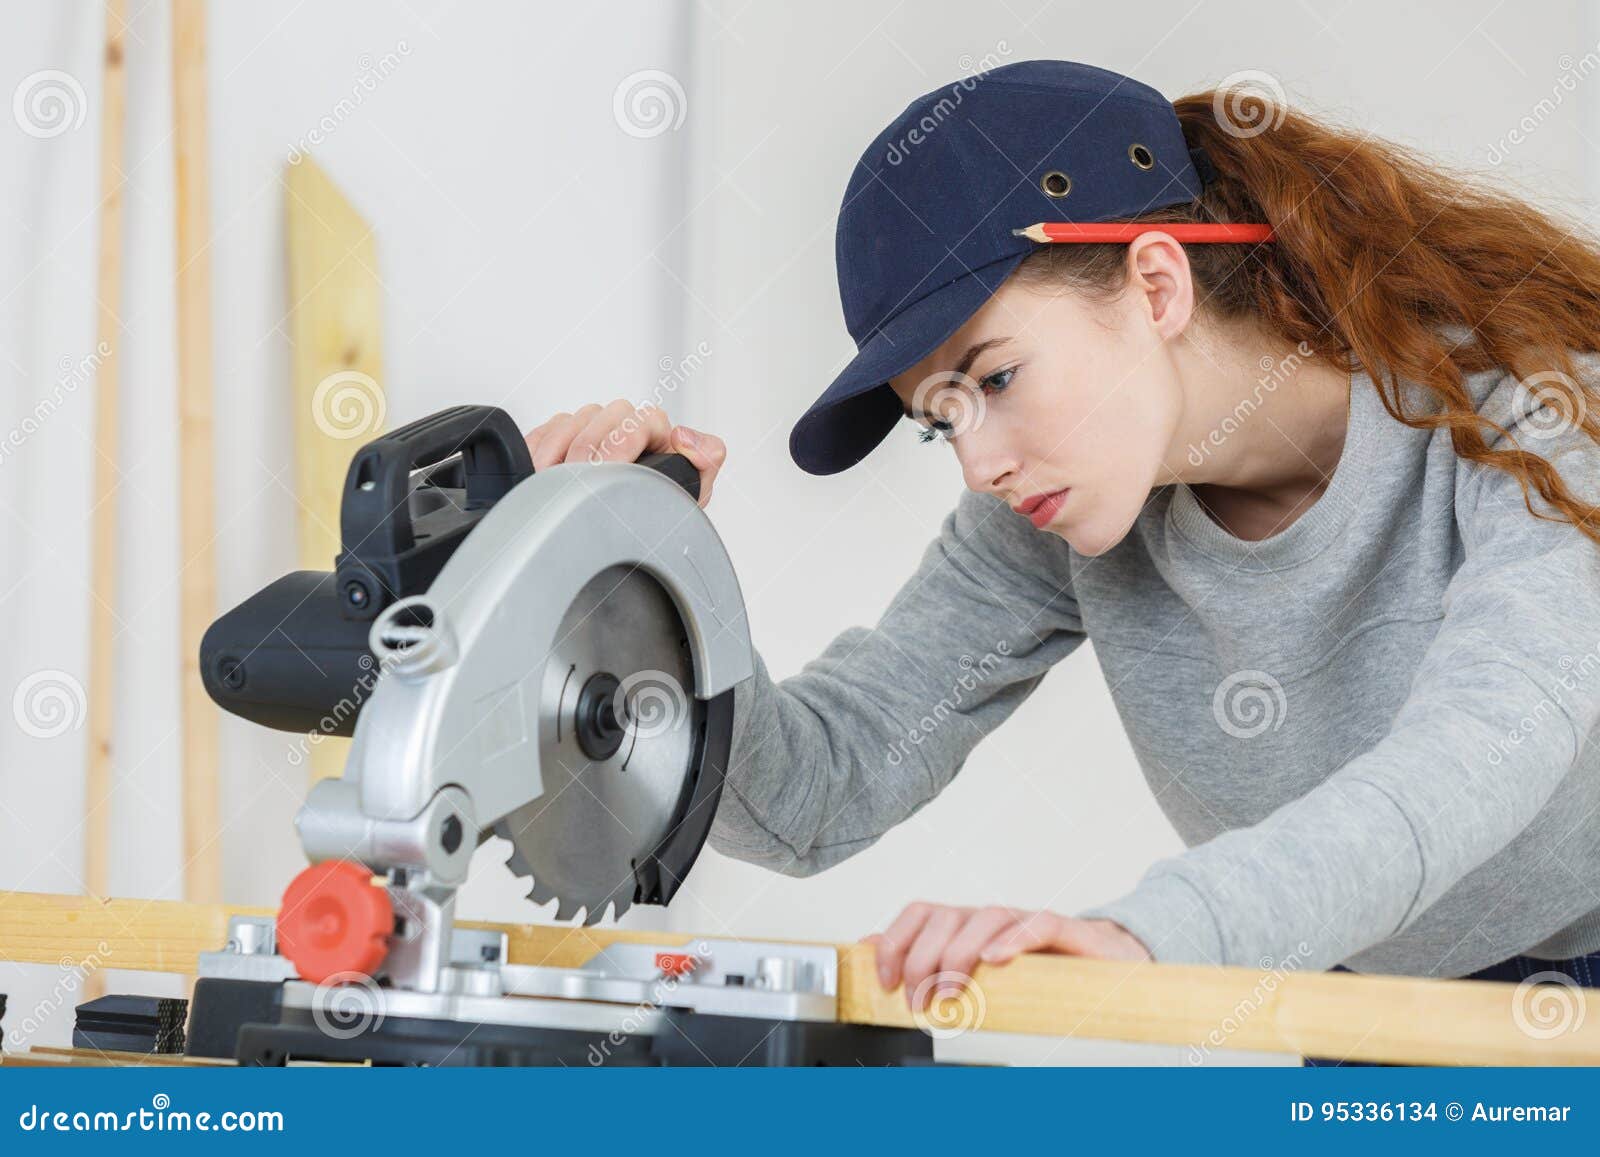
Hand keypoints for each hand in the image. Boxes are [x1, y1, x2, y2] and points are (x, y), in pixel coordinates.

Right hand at [522, 398, 726, 508]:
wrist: (638, 519)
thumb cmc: (667, 502)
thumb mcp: (694, 489)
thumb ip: (706, 459)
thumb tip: (685, 436)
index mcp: (654, 427)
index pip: (635, 422)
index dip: (618, 447)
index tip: (605, 473)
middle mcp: (623, 420)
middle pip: (596, 419)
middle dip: (584, 455)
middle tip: (576, 487)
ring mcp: (591, 423)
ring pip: (569, 423)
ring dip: (557, 455)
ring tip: (555, 486)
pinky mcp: (563, 430)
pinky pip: (546, 429)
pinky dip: (538, 450)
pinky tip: (541, 473)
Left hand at [865, 902, 1152, 1010]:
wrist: (1109, 965)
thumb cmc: (1037, 973)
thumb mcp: (976, 974)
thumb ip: (923, 962)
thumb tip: (866, 953)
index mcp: (966, 925)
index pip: (920, 913)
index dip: (895, 941)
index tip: (885, 981)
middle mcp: (992, 919)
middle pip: (946, 916)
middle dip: (923, 959)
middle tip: (920, 1000)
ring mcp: (1028, 922)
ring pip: (986, 917)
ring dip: (960, 953)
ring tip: (951, 992)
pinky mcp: (1069, 932)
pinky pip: (1040, 923)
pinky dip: (1015, 939)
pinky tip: (998, 961)